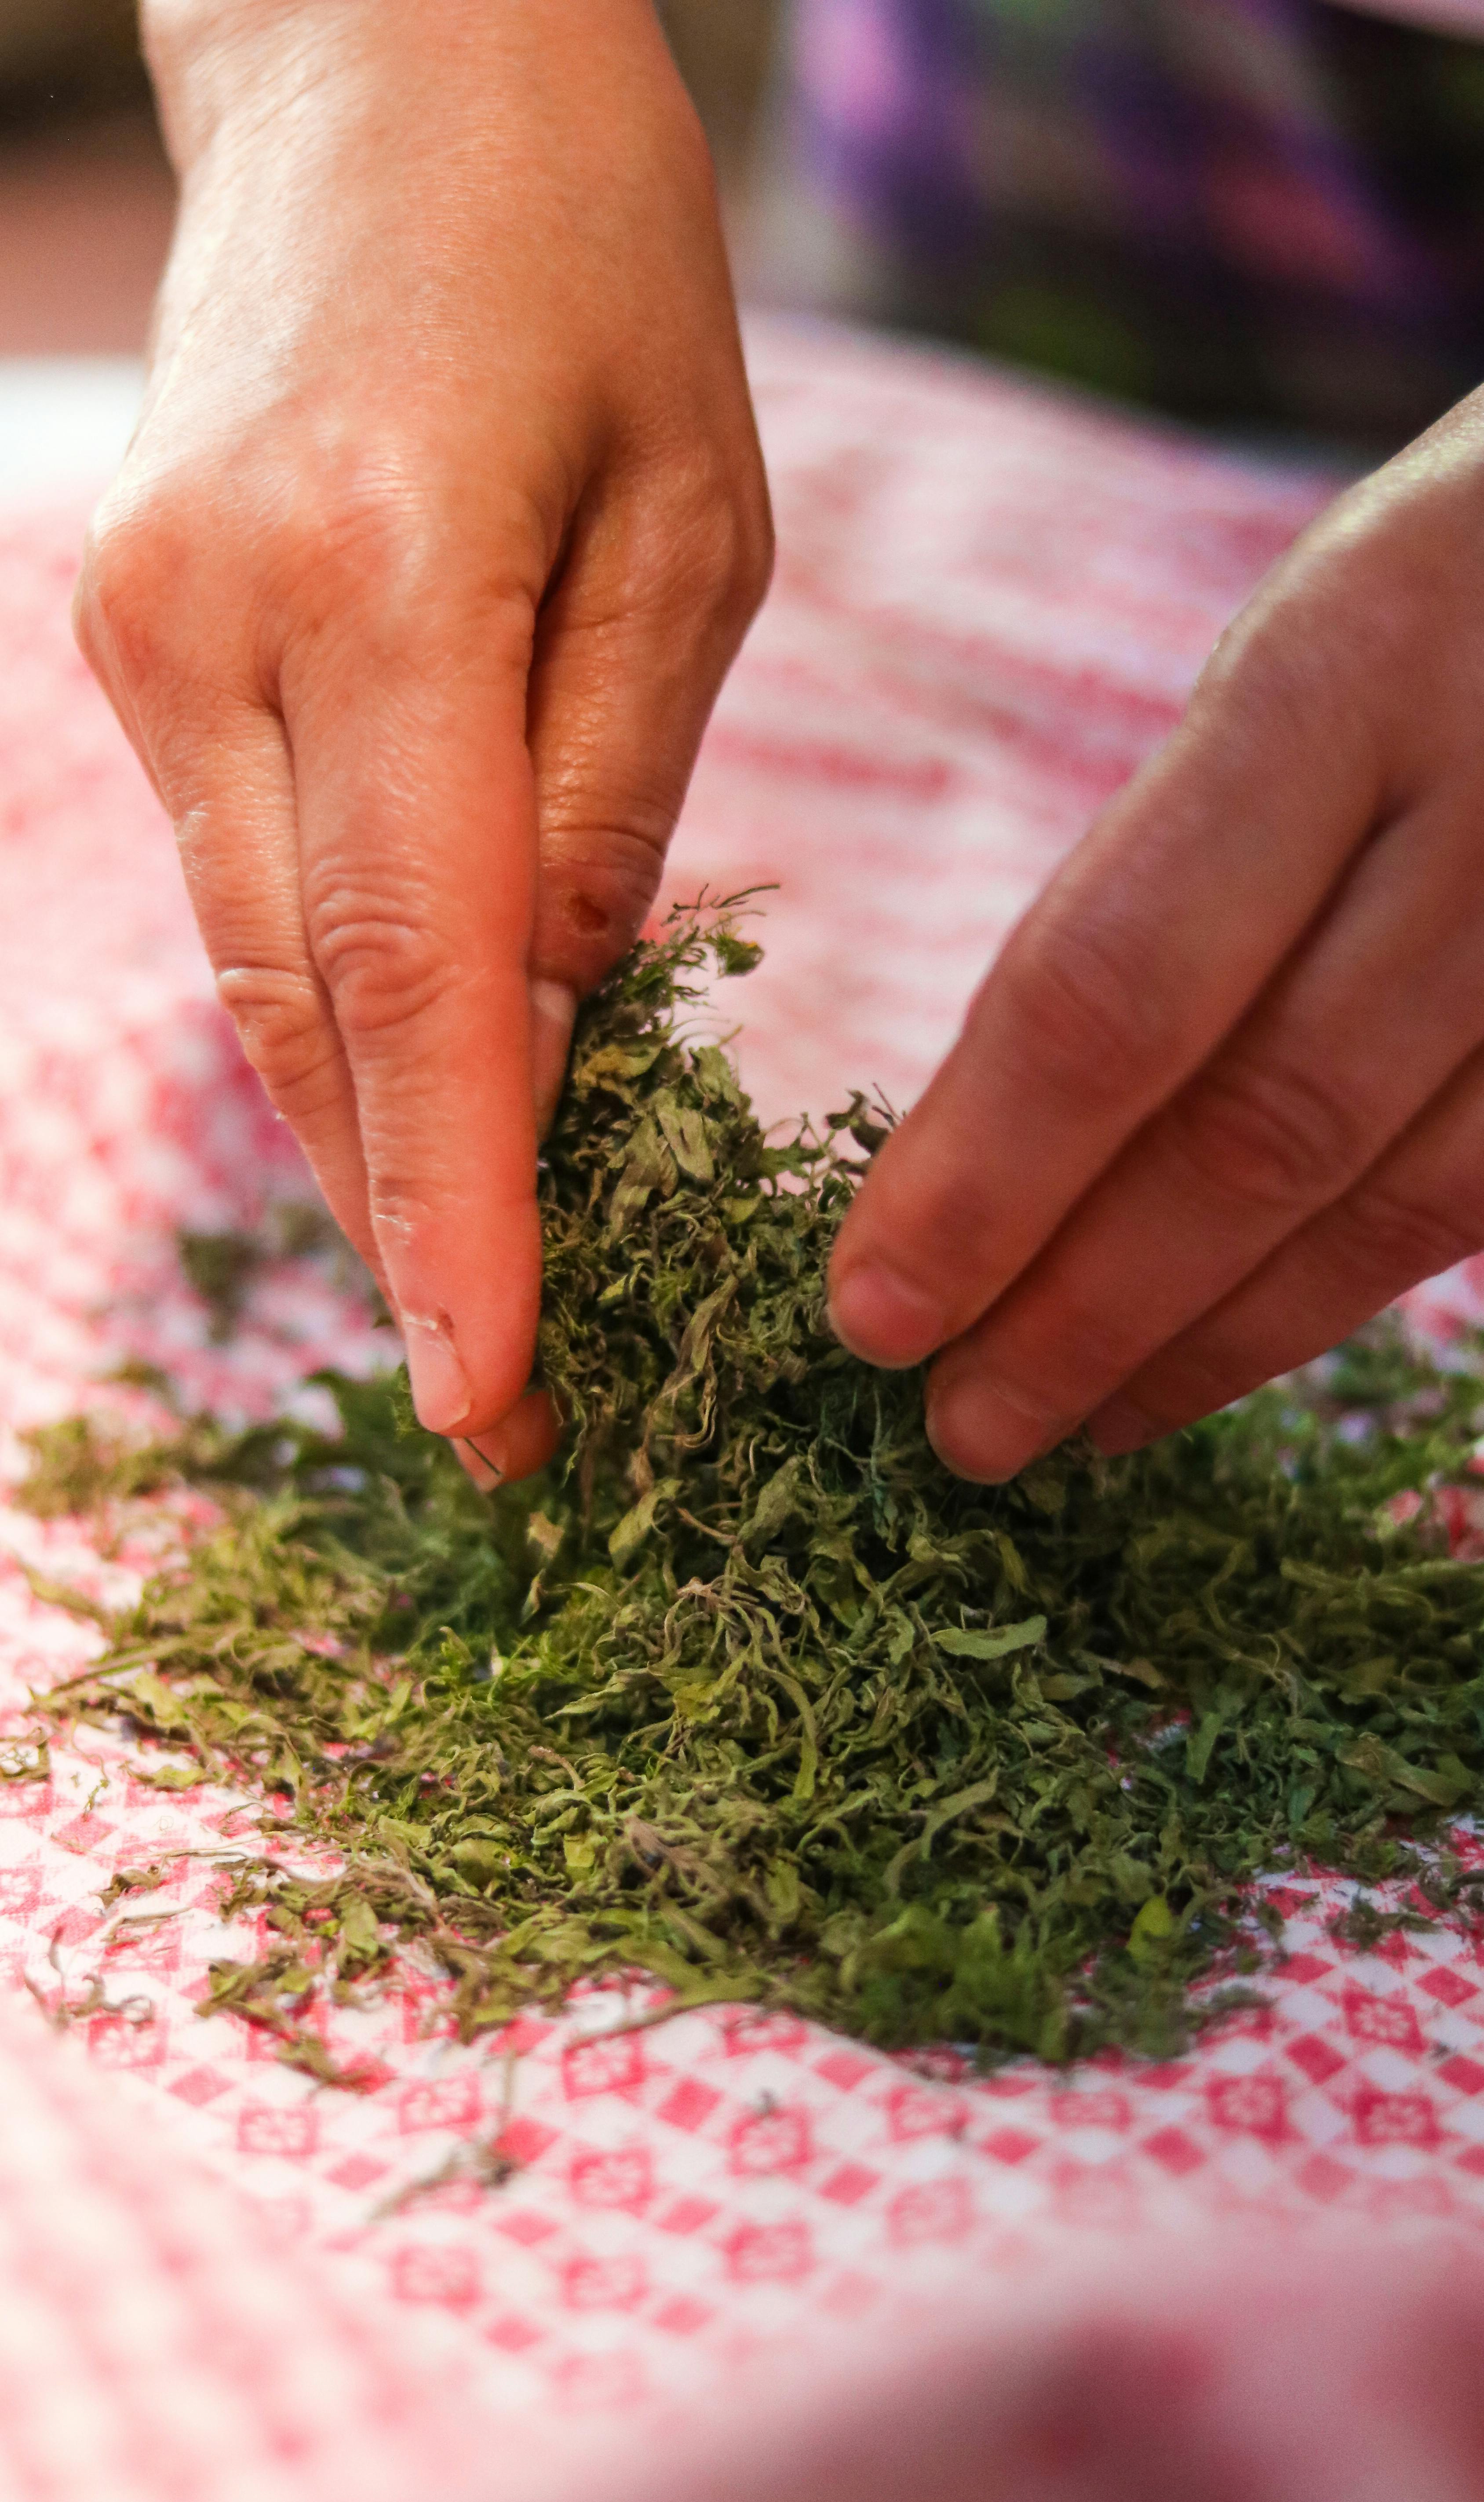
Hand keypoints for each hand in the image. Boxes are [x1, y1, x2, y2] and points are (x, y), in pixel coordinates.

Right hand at [77, 0, 770, 1477]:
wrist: (378, 68)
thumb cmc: (585, 263)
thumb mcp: (689, 522)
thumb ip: (609, 787)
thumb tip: (558, 1024)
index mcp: (370, 581)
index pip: (411, 974)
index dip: (457, 1209)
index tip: (497, 1395)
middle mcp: (208, 634)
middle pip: (306, 1016)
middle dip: (413, 1233)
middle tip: (511, 1424)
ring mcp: (145, 649)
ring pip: (259, 983)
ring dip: (368, 1159)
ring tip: (481, 1319)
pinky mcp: (143, 657)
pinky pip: (250, 901)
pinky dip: (335, 1039)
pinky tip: (417, 1137)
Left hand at [829, 393, 1483, 1477]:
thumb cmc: (1445, 594)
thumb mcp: (1294, 654)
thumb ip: (1168, 869)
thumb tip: (993, 1137)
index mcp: (1341, 670)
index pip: (1118, 982)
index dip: (985, 1180)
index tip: (871, 1315)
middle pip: (1257, 1124)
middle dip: (1086, 1306)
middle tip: (960, 1431)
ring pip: (1390, 1198)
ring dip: (1211, 1342)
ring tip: (1074, 1427)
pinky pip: (1480, 1198)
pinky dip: (1336, 1293)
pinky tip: (1226, 1350)